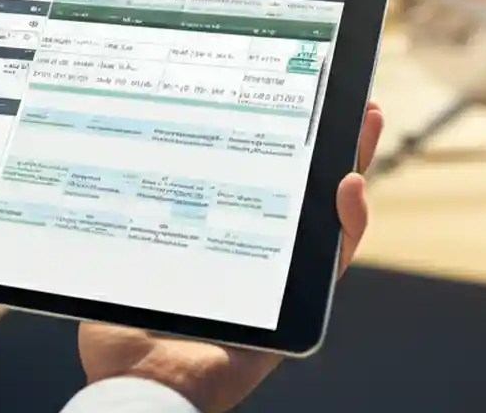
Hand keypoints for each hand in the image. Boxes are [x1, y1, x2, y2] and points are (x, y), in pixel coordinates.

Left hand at [77, 103, 383, 412]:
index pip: (265, 184)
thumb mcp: (128, 251)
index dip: (288, 145)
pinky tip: (348, 187)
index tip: (302, 101)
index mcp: (222, 242)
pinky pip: (332, 264)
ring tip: (362, 128)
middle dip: (333, 145)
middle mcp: (258, 260)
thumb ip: (141, 211)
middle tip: (352, 103)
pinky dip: (347, 225)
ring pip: (329, 219)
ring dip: (353, 171)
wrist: (139, 388)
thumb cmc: (123, 335)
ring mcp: (282, 283)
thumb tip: (135, 153)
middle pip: (304, 193)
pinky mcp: (300, 311)